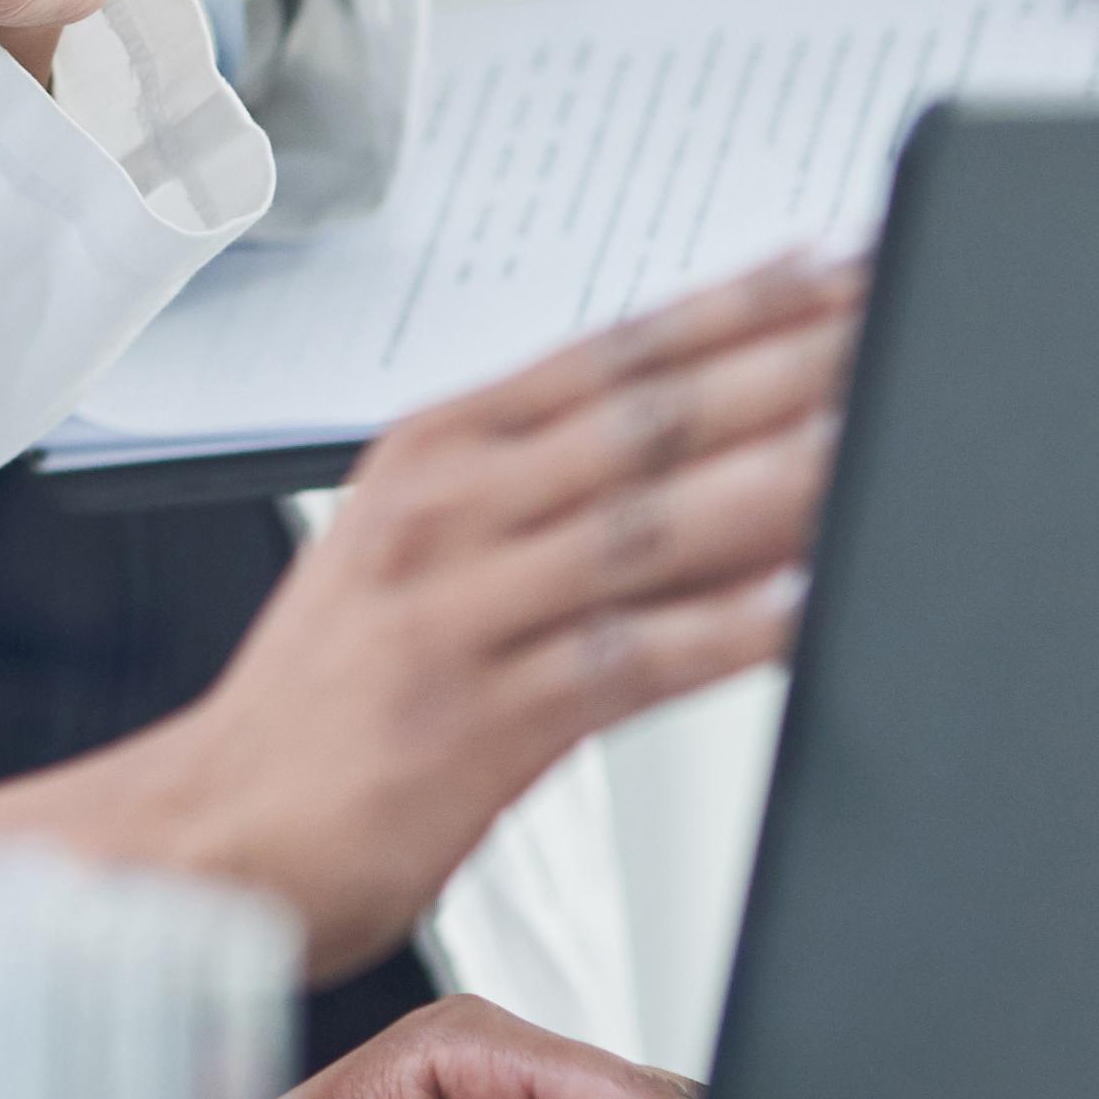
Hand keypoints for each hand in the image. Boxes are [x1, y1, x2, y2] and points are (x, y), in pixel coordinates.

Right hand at [0, 251, 857, 971]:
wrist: (198, 834)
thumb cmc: (319, 708)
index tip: (844, 264)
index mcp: (435, 453)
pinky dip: (728, 631)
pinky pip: (630, 661)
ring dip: (781, 475)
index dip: (739, 303)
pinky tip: (811, 605)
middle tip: (900, 319)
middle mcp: (447, 511)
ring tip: (888, 431)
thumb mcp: (410, 556)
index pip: (613, 353)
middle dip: (790, 363)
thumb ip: (537, 497)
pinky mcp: (480, 719)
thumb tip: (691, 453)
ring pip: (650, 524)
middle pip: (648, 418)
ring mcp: (462, 611)